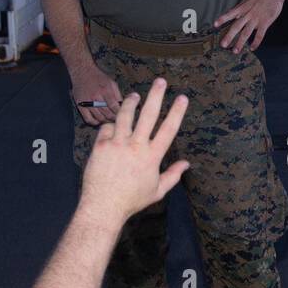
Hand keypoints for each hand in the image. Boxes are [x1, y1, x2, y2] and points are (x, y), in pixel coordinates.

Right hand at [71, 64, 123, 125]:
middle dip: (114, 118)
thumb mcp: (112, 83)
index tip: (122, 115)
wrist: (82, 71)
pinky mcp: (80, 105)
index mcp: (105, 91)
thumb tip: (124, 106)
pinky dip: (94, 122)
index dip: (119, 113)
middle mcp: (96, 97)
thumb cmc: (99, 77)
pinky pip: (88, 119)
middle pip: (107, 114)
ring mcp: (87, 102)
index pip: (114, 106)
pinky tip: (98, 120)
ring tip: (109, 120)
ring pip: (98, 118)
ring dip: (105, 121)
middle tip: (117, 120)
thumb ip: (118, 95)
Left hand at [79, 77, 189, 228]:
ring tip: (135, 95)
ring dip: (131, 102)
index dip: (177, 112)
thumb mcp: (157, 191)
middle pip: (149, 114)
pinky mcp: (101, 146)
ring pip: (125, 115)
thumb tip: (187, 164)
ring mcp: (117, 144)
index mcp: (152, 157)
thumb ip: (173, 175)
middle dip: (156, 95)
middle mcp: (136, 146)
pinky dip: (112, 125)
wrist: (103, 206)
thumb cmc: (132, 200)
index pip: (168, 129)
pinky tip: (115, 125)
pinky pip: (107, 128)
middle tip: (161, 81)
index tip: (182, 98)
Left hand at [214, 0, 285, 52]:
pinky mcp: (265, 23)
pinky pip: (260, 35)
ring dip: (240, 43)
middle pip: (236, 27)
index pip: (230, 14)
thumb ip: (243, 4)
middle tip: (223, 45)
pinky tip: (253, 48)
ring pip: (246, 33)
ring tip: (235, 51)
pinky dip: (256, 42)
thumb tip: (238, 8)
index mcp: (242, 7)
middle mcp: (247, 14)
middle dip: (229, 36)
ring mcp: (256, 19)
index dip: (222, 19)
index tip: (215, 24)